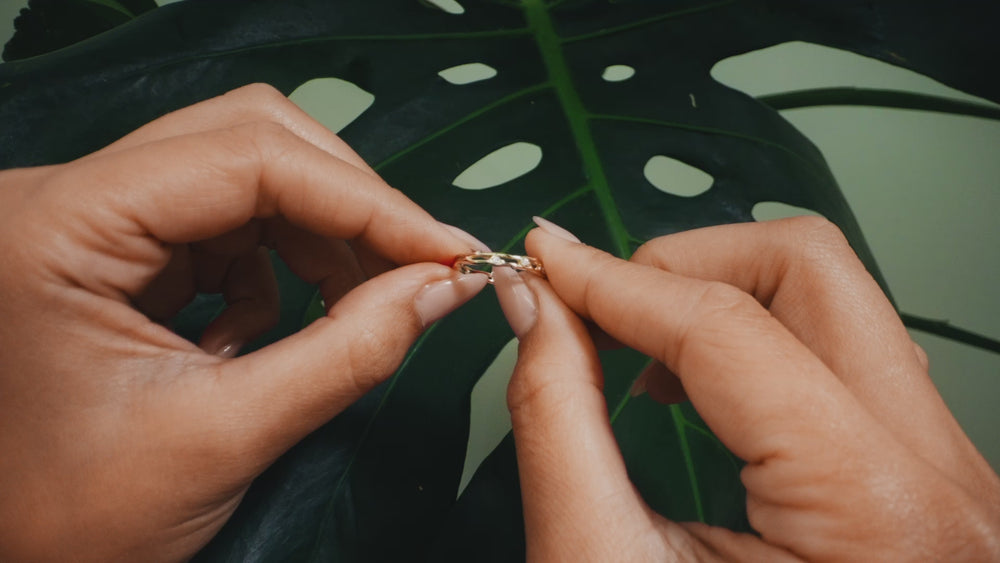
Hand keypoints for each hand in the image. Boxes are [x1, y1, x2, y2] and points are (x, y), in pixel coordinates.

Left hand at [0, 84, 487, 560]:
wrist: (8, 562)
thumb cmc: (76, 517)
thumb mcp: (227, 436)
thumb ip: (351, 350)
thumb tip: (443, 284)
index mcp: (61, 225)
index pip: (247, 157)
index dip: (365, 200)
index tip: (444, 249)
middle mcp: (64, 196)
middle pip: (247, 139)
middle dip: (345, 204)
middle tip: (416, 265)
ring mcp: (89, 218)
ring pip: (243, 174)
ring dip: (316, 238)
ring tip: (346, 313)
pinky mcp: (114, 248)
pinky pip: (223, 223)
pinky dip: (273, 269)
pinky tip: (256, 340)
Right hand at [497, 217, 999, 560]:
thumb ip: (559, 422)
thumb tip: (536, 312)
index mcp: (875, 511)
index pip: (726, 326)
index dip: (614, 280)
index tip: (547, 261)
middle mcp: (938, 476)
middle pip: (813, 268)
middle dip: (684, 262)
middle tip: (601, 298)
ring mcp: (943, 470)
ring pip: (836, 297)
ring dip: (718, 294)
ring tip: (637, 347)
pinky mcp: (922, 471)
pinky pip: (843, 350)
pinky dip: (752, 338)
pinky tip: (692, 385)